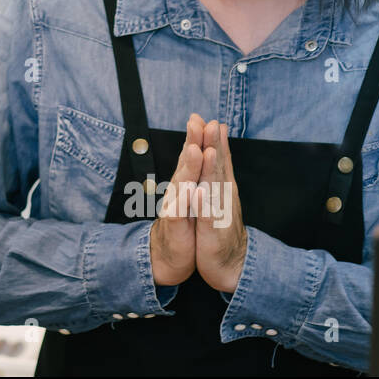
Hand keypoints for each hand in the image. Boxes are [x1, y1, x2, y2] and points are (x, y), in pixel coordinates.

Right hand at [149, 114, 204, 285]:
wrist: (170, 258)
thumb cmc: (185, 226)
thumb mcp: (195, 198)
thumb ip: (198, 173)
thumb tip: (205, 148)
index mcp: (190, 184)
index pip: (196, 157)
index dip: (201, 138)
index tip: (208, 119)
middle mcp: (180, 192)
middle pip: (187, 164)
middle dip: (193, 143)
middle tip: (197, 122)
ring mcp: (175, 208)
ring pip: (183, 185)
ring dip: (189, 167)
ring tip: (195, 150)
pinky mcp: (175, 227)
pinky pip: (179, 214)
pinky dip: (186, 203)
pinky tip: (192, 192)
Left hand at [194, 119, 246, 293]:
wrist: (232, 263)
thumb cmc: (220, 227)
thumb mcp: (217, 196)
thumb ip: (216, 171)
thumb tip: (213, 147)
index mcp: (220, 186)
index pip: (216, 159)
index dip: (211, 139)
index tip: (205, 119)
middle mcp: (222, 195)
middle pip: (218, 167)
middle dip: (213, 145)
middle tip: (211, 124)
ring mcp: (219, 212)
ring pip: (214, 187)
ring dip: (211, 169)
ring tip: (207, 150)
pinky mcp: (214, 231)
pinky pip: (208, 216)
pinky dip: (203, 204)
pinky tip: (198, 192)